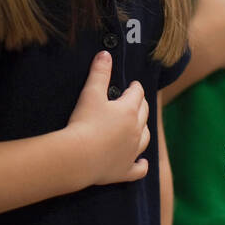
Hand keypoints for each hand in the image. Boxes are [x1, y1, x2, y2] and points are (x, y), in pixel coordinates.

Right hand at [66, 51, 150, 185]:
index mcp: (129, 111)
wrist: (79, 157)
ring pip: (145, 139)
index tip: (133, 85)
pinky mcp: (125, 170)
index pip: (137, 93)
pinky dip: (141, 164)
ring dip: (144, 131)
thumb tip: (105, 54)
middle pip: (144, 114)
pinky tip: (141, 162)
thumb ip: (99, 73)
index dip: (135, 88)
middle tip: (135, 101)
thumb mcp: (90, 93)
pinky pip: (139, 168)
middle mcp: (136, 131)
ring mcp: (132, 152)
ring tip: (139, 127)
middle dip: (141, 105)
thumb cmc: (84, 123)